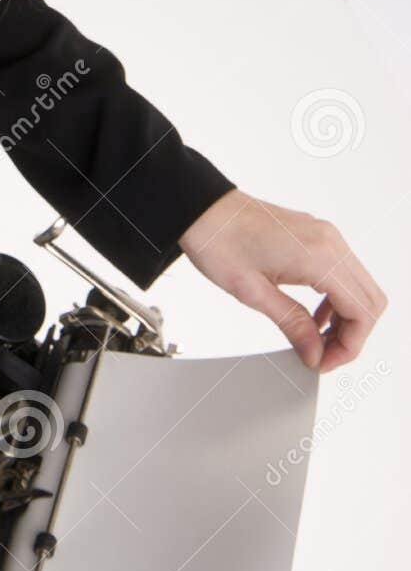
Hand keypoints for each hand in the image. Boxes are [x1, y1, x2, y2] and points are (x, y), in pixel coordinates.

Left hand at [177, 188, 386, 372]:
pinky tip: (311, 315)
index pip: (362, 311)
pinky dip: (336, 298)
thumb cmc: (218, 242)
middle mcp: (330, 242)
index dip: (349, 345)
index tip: (323, 362)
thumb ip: (292, 324)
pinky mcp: (316, 235)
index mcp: (319, 256)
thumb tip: (314, 353)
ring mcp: (325, 235)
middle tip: (322, 354)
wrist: (200, 208)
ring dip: (346, 317)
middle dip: (352, 334)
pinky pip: (343, 272)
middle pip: (370, 300)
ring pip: (360, 287)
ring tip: (315, 339)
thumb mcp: (253, 292)